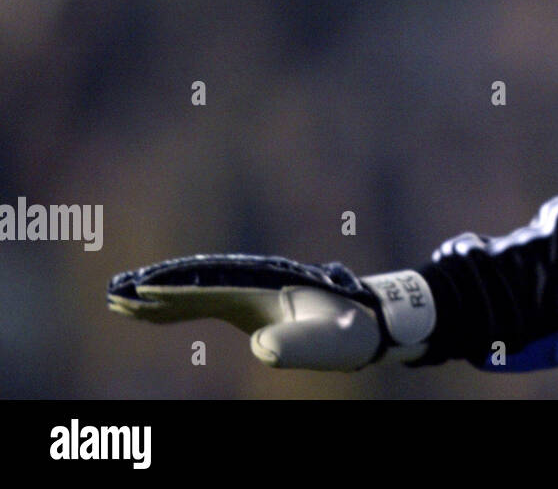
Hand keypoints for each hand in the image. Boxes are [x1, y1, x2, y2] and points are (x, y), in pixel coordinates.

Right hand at [107, 254, 434, 370]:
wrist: (369, 320)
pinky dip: (174, 305)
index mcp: (265, 287)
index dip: (176, 290)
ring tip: (117, 300)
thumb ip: (300, 343)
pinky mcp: (248, 304)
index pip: (211, 287)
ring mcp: (248, 292)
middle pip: (196, 282)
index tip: (143, 292)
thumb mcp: (330, 340)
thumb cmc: (350, 332)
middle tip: (114, 294)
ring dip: (158, 295)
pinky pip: (202, 302)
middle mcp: (253, 283)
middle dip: (155, 288)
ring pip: (194, 290)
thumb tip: (261, 350)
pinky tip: (151, 312)